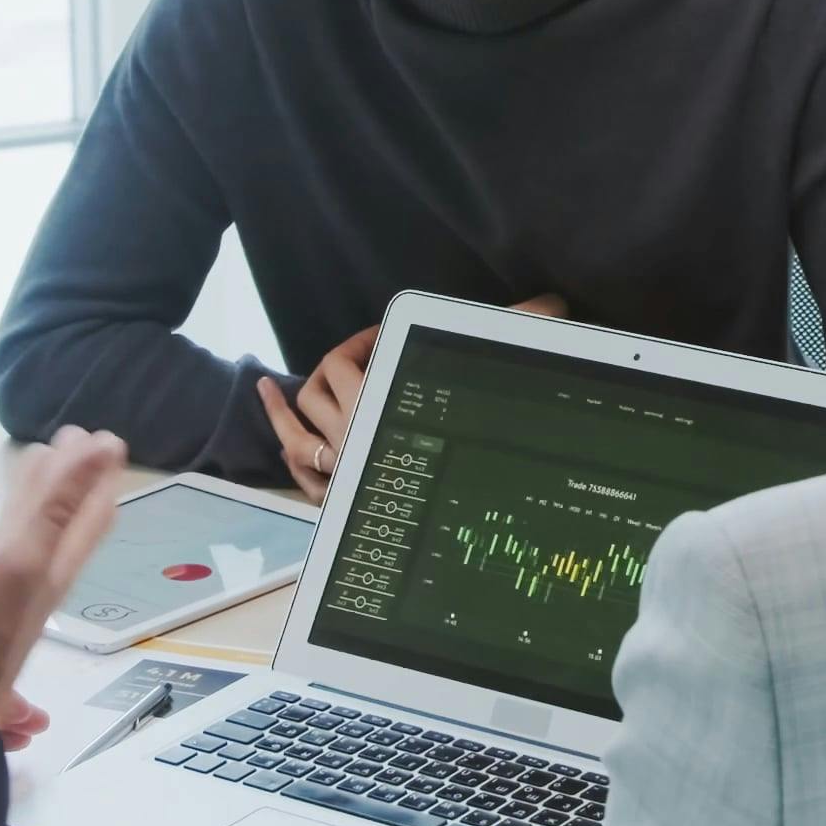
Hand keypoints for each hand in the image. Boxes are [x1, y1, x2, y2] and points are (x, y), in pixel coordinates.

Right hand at [0, 428, 127, 730]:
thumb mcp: (26, 558)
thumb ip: (59, 504)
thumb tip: (101, 450)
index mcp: (56, 564)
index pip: (90, 512)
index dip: (101, 476)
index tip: (108, 439)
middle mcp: (32, 569)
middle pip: (60, 513)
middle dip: (70, 475)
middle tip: (74, 435)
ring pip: (19, 523)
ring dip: (31, 490)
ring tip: (35, 452)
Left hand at [257, 296, 570, 502]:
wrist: (453, 522)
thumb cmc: (472, 441)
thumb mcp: (490, 387)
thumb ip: (521, 335)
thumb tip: (553, 303)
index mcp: (377, 399)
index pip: (351, 358)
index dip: (363, 341)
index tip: (384, 338)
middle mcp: (350, 430)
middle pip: (320, 386)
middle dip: (334, 366)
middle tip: (357, 359)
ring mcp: (337, 463)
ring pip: (297, 426)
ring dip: (285, 407)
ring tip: (272, 389)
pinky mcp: (334, 494)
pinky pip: (296, 467)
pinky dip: (283, 444)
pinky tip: (276, 430)